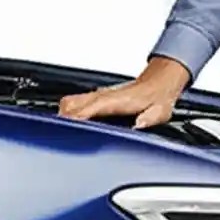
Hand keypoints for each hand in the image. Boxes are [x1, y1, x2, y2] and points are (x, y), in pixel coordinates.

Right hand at [58, 56, 190, 128]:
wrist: (159, 83)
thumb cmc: (158, 98)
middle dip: (62, 120)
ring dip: (63, 115)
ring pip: (70, 101)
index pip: (88, 108)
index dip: (76, 119)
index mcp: (116, 101)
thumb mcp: (160, 111)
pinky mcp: (98, 97)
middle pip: (71, 104)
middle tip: (59, 136)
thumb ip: (150, 118)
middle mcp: (104, 96)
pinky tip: (69, 124)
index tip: (66, 130)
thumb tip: (139, 124)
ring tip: (60, 133)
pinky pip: (75, 102)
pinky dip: (68, 112)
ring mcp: (99, 95)